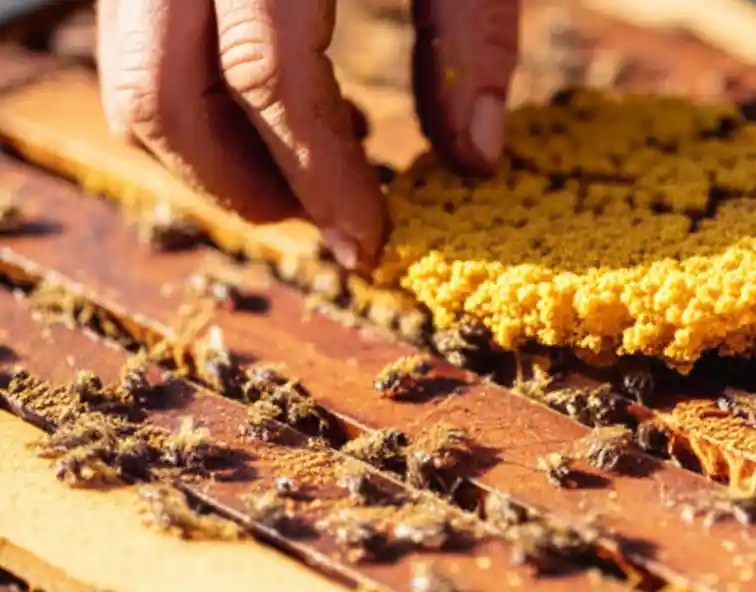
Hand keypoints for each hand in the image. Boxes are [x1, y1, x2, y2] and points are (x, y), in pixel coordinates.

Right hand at [96, 0, 517, 272]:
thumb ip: (470, 35)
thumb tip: (475, 162)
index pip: (270, 78)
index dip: (320, 177)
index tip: (366, 243)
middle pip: (159, 95)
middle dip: (240, 185)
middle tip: (326, 219)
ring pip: (131, 80)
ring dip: (213, 157)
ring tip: (319, 159)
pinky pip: (140, 45)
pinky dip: (205, 103)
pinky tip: (297, 102)